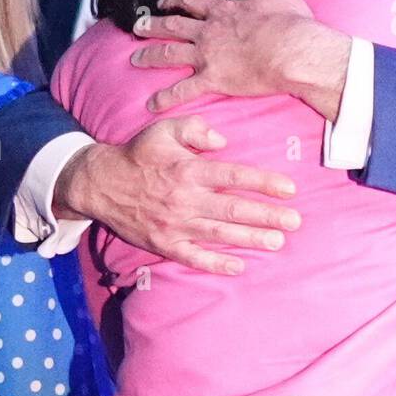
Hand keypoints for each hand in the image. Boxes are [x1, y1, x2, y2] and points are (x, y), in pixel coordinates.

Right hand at [53, 114, 299, 274]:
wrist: (99, 183)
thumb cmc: (138, 153)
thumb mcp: (164, 129)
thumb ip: (195, 128)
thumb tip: (224, 141)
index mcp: (189, 170)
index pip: (234, 176)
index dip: (263, 182)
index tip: (289, 189)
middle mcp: (185, 198)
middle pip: (233, 208)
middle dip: (267, 215)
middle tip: (295, 221)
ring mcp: (175, 224)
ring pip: (219, 233)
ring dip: (251, 238)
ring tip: (278, 241)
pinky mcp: (163, 243)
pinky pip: (193, 257)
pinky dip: (216, 263)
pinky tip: (239, 266)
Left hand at [132, 0, 351, 120]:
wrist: (292, 51)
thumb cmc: (290, 22)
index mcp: (224, 10)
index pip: (192, 2)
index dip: (175, 0)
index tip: (163, 1)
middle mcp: (209, 31)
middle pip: (173, 26)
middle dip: (153, 26)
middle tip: (137, 27)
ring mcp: (208, 56)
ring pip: (169, 54)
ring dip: (150, 56)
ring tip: (134, 59)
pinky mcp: (213, 79)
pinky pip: (183, 89)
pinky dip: (166, 97)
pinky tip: (152, 103)